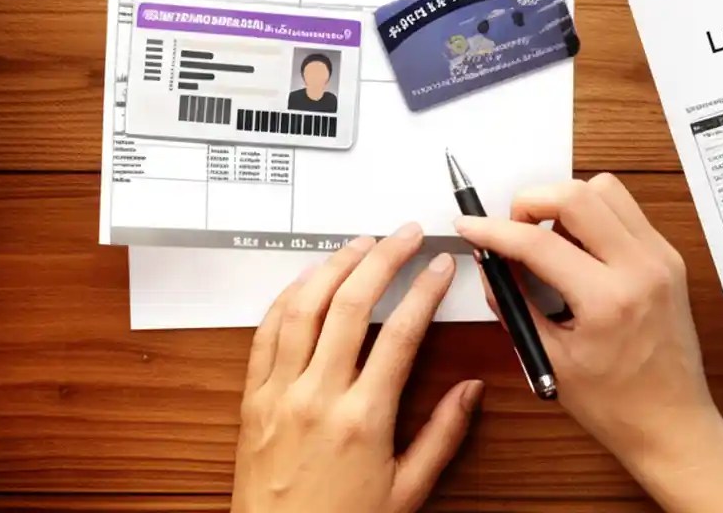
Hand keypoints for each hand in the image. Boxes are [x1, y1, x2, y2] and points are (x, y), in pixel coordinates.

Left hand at [231, 224, 482, 512]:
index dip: (425, 290)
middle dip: (382, 259)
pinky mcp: (251, 400)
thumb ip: (443, 435)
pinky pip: (264, 334)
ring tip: (360, 244)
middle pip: (351, 305)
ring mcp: (279, 394)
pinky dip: (286, 299)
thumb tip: (471, 391)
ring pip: (303, 308)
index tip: (440, 267)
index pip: (402, 333)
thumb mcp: (407, 489)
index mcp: (363, 419)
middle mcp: (317, 397)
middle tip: (404, 235)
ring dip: (333, 267)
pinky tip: (306, 282)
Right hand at [455, 175, 722, 512]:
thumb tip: (491, 267)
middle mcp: (641, 269)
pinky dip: (594, 216)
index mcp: (609, 301)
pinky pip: (627, 212)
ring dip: (568, 202)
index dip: (494, 230)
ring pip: (607, 190)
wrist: (673, 424)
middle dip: (532, 200)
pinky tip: (578, 250)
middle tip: (512, 227)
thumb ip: (516, 305)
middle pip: (578, 194)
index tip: (471, 226)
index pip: (539, 243)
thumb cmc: (617, 405)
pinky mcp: (670, 258)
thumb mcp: (551, 360)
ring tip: (548, 239)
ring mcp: (661, 258)